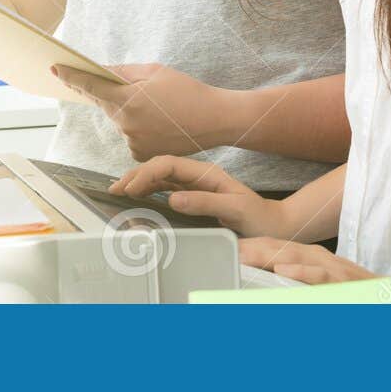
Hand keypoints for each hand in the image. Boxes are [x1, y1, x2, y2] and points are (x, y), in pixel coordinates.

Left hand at [51, 63, 230, 159]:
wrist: (215, 120)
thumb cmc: (187, 91)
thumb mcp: (155, 71)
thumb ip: (124, 72)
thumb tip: (103, 71)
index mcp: (128, 99)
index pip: (91, 86)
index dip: (71, 77)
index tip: (56, 69)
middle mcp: (126, 123)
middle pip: (107, 104)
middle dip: (115, 94)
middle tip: (140, 91)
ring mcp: (133, 141)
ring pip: (120, 120)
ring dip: (129, 112)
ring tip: (159, 109)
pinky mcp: (141, 154)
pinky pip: (130, 136)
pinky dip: (139, 128)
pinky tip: (160, 123)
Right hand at [109, 154, 281, 237]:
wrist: (275, 226)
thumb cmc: (258, 217)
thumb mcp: (235, 208)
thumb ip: (205, 202)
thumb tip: (172, 198)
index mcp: (206, 173)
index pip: (169, 165)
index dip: (147, 174)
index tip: (132, 188)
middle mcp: (198, 177)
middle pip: (160, 168)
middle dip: (136, 175)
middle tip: (115, 188)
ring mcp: (195, 186)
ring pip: (160, 178)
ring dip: (139, 181)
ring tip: (119, 190)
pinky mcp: (194, 198)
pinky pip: (166, 190)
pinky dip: (149, 191)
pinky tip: (138, 195)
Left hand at [239, 237, 375, 284]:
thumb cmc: (351, 293)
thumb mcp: (317, 287)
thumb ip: (296, 282)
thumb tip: (271, 279)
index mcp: (310, 259)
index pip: (276, 248)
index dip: (251, 247)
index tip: (228, 249)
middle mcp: (319, 259)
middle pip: (281, 248)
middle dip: (253, 248)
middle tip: (228, 249)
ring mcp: (332, 268)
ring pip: (297, 257)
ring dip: (270, 255)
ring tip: (246, 256)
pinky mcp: (344, 281)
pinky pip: (321, 275)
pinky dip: (303, 272)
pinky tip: (284, 270)